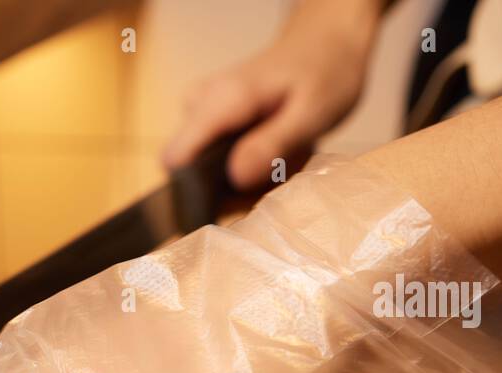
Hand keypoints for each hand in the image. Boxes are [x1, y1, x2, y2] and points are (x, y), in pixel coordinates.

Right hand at [163, 0, 381, 187]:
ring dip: (242, 178)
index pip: (175, 159)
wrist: (326, 42)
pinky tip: (273, 154)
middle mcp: (200, 103)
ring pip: (203, 167)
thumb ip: (273, 145)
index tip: (234, 201)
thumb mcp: (312, 113)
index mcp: (221, 101)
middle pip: (189, 170)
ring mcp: (200, 109)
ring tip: (281, 161)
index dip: (196, 191)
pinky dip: (245, 165)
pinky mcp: (208, 117)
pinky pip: (213, 157)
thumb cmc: (325, 73)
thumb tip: (234, 177)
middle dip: (229, 188)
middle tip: (274, 178)